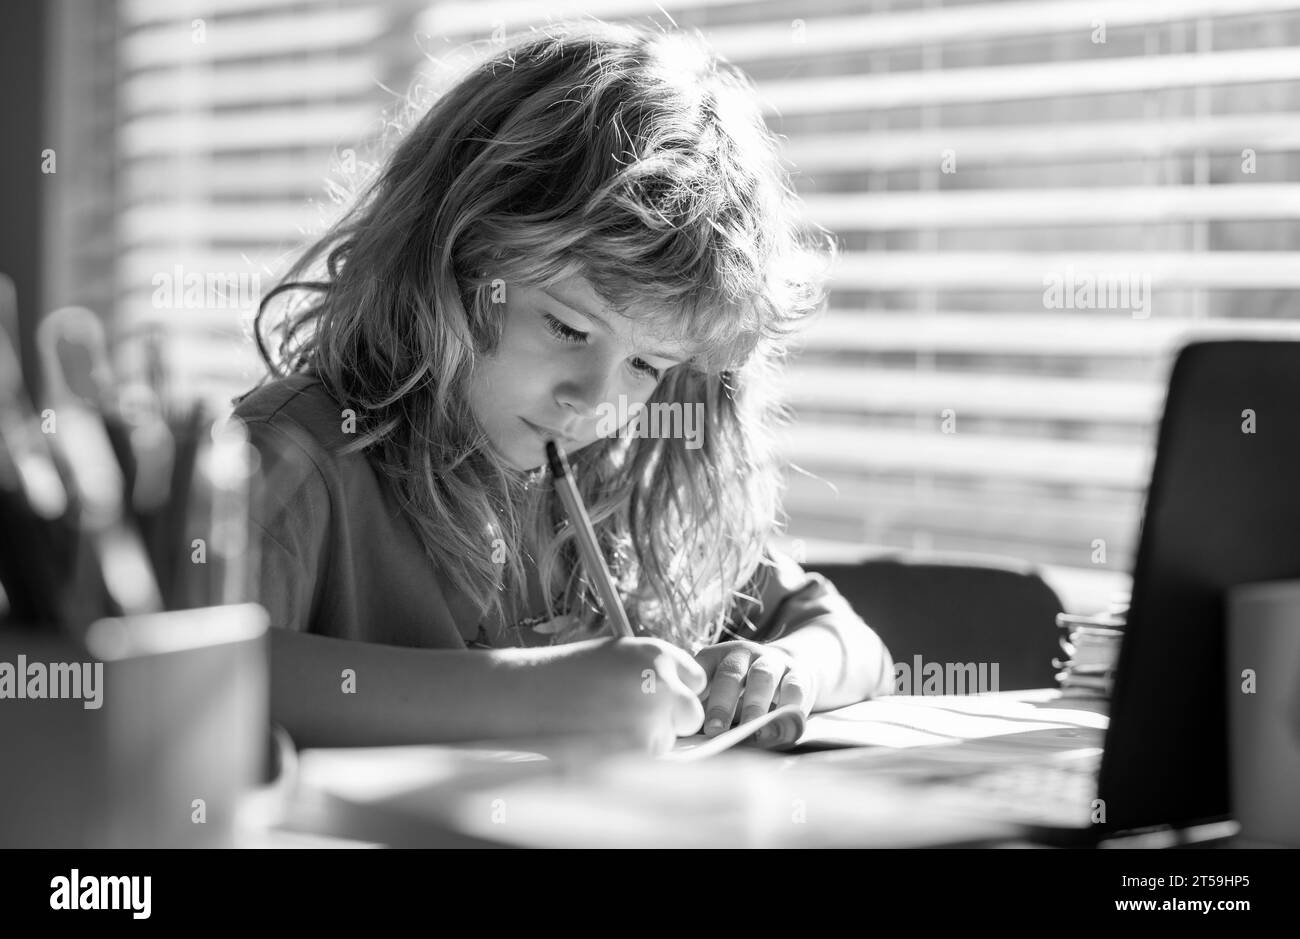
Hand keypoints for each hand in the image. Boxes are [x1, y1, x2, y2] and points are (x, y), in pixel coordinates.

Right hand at [523, 636, 707, 754]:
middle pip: (692, 714)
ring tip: (607, 727)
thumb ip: (652, 672)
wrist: (525, 695)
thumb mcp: (617, 656)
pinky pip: (647, 759)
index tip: (658, 698)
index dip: (677, 691)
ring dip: (648, 739)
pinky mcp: (636, 752)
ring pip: (668, 739)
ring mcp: (652, 720)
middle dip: (672, 720)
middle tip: (637, 718)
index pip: (696, 680)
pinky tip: (601, 740)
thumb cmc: (565, 674)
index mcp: (659, 655)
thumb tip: (678, 695)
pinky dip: (630, 756)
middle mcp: (664, 685)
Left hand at [693, 640, 818, 743]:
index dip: (693, 693)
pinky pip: (794, 688)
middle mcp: (744, 654)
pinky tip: (780, 725)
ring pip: (762, 677)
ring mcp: (772, 662)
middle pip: (730, 673)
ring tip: (749, 731)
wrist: (788, 669)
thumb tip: (685, 736)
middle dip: (722, 703)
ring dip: (755, 706)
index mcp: (717, 657)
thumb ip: (703, 708)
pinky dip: (788, 707)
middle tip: (715, 731)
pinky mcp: (798, 674)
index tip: (688, 717)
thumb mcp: (718, 691)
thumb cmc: (743, 691)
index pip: (701, 669)